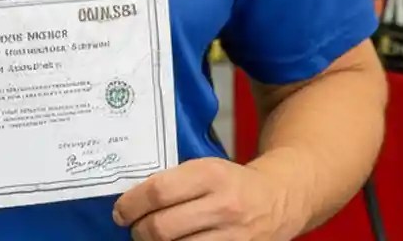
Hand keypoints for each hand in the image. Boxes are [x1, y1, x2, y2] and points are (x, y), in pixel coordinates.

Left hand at [111, 158, 304, 240]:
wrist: (280, 198)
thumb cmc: (232, 183)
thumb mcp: (207, 168)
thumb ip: (173, 182)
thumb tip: (131, 203)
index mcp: (212, 174)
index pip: (157, 192)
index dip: (131, 204)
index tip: (122, 211)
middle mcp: (224, 206)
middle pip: (161, 227)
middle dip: (139, 231)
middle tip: (135, 228)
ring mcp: (233, 236)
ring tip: (153, 239)